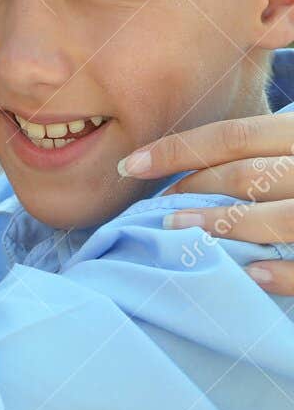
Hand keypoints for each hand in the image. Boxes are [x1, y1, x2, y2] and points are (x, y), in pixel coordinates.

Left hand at [123, 115, 293, 293]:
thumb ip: (273, 143)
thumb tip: (208, 160)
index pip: (234, 136)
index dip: (178, 150)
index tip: (131, 164)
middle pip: (249, 175)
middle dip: (195, 189)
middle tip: (158, 207)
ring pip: (280, 216)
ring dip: (223, 225)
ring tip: (180, 230)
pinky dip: (286, 272)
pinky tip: (250, 274)